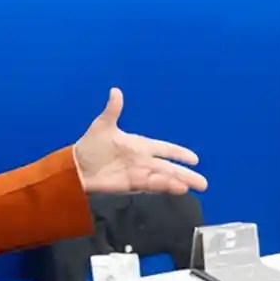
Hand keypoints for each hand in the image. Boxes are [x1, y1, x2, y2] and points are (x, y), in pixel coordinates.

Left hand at [73, 88, 207, 194]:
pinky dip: (163, 187)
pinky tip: (176, 189)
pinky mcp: (131, 185)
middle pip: (169, 168)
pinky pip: (151, 186)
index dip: (179, 153)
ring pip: (163, 178)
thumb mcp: (102, 126)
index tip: (194, 159)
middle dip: (186, 174)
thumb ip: (112, 110)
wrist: (76, 168)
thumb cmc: (90, 146)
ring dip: (178, 182)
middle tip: (204, 183)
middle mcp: (142, 161)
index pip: (164, 149)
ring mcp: (138, 174)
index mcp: (139, 146)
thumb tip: (115, 91)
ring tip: (193, 186)